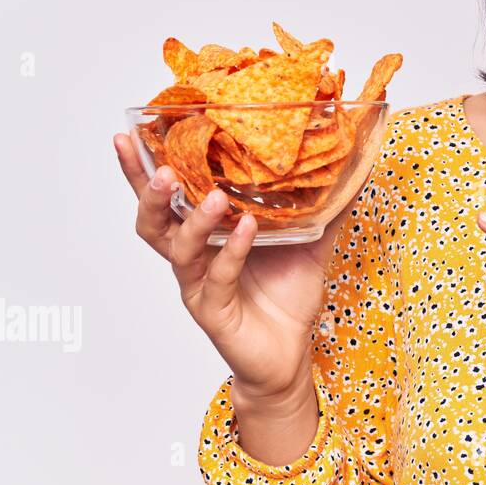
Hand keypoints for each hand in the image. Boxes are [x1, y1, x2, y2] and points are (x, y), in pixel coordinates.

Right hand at [114, 131, 356, 408]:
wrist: (291, 353)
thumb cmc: (287, 297)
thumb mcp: (309, 242)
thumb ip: (325, 207)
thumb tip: (353, 168)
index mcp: (205, 235)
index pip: (166, 196)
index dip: (142, 167)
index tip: (132, 131)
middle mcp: (193, 257)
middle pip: (152, 221)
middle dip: (147, 191)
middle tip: (158, 165)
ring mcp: (199, 285)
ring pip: (177, 249)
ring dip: (192, 220)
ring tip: (210, 195)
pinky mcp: (213, 311)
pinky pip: (217, 277)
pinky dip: (233, 250)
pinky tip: (247, 228)